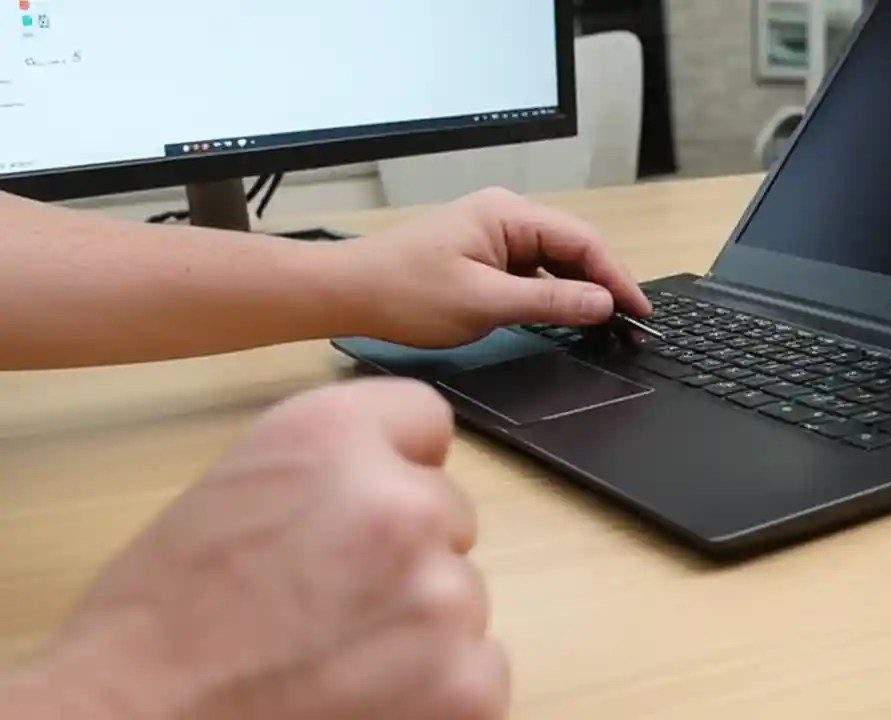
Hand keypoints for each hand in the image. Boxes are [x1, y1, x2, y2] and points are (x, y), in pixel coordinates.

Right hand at [10, 380, 505, 719]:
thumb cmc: (159, 623)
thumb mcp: (237, 487)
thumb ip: (331, 465)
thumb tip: (405, 471)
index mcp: (333, 435)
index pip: (424, 421)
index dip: (395, 465)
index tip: (366, 504)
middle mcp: (401, 502)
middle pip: (447, 514)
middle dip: (404, 551)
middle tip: (326, 600)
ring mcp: (442, 597)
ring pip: (462, 596)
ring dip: (418, 625)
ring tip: (330, 659)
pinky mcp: (468, 685)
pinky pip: (481, 670)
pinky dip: (438, 693)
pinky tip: (364, 701)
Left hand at [339, 187, 652, 348]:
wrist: (351, 292)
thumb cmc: (405, 291)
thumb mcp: (484, 303)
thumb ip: (549, 302)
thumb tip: (601, 303)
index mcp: (508, 213)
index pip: (583, 240)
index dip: (617, 278)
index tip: (639, 311)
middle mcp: (506, 215)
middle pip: (574, 247)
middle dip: (604, 284)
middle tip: (631, 325)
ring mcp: (495, 235)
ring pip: (556, 261)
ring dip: (581, 291)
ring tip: (608, 325)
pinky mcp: (486, 256)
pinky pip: (534, 271)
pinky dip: (555, 294)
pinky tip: (569, 318)